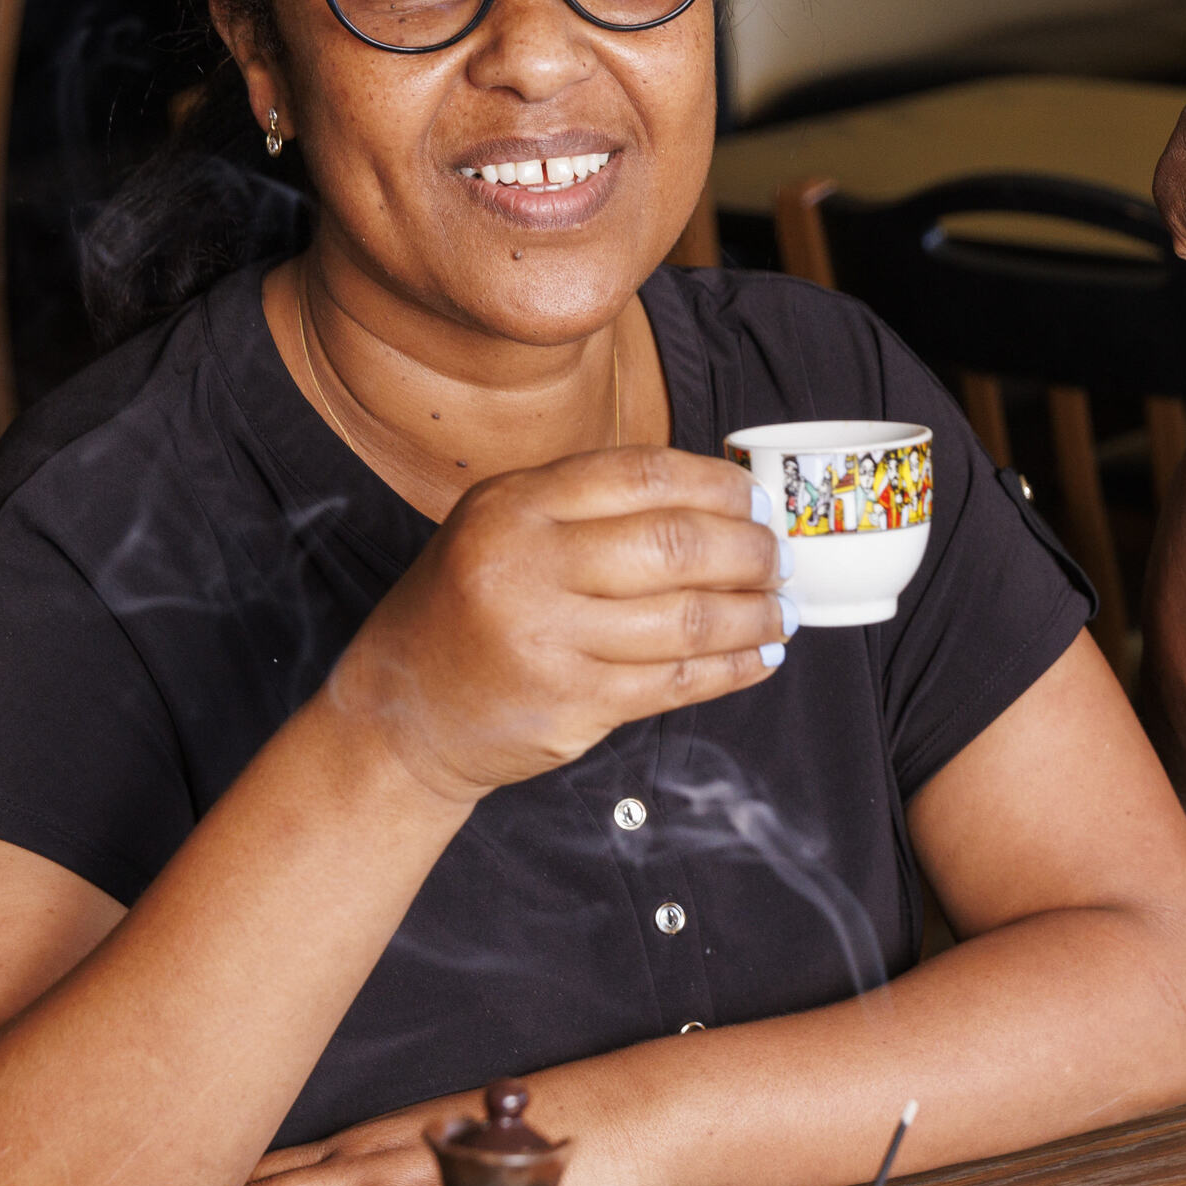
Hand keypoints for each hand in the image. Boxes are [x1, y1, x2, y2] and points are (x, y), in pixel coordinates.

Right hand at [325, 444, 787, 805]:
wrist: (403, 710)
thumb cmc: (469, 607)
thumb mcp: (503, 526)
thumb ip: (590, 505)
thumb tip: (717, 497)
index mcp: (514, 506)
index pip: (642, 476)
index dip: (717, 485)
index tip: (756, 499)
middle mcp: (528, 567)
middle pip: (676, 545)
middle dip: (748, 551)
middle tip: (779, 557)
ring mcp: (549, 642)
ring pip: (688, 620)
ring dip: (754, 615)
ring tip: (782, 609)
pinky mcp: (573, 706)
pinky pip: (676, 682)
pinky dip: (732, 669)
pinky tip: (760, 657)